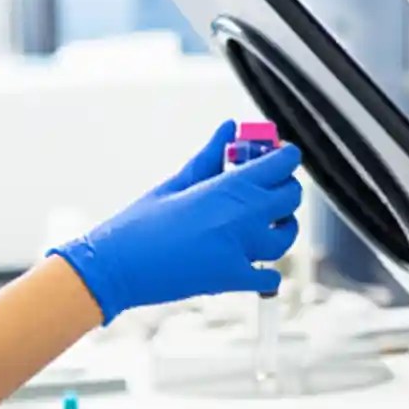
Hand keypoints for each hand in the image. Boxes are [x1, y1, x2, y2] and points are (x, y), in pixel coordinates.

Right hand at [52, 120, 302, 323]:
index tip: (278, 156)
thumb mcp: (177, 184)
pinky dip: (267, 272)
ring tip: (263, 223)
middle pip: (291, 196)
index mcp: (227, 186)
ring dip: (281, 226)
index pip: (282, 163)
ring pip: (286, 235)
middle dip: (285, 187)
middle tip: (268, 187)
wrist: (116, 266)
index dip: (285, 156)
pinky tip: (253, 261)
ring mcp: (241, 250)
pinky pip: (270, 277)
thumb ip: (210, 157)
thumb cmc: (140, 223)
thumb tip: (229, 129)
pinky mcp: (233, 280)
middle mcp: (242, 216)